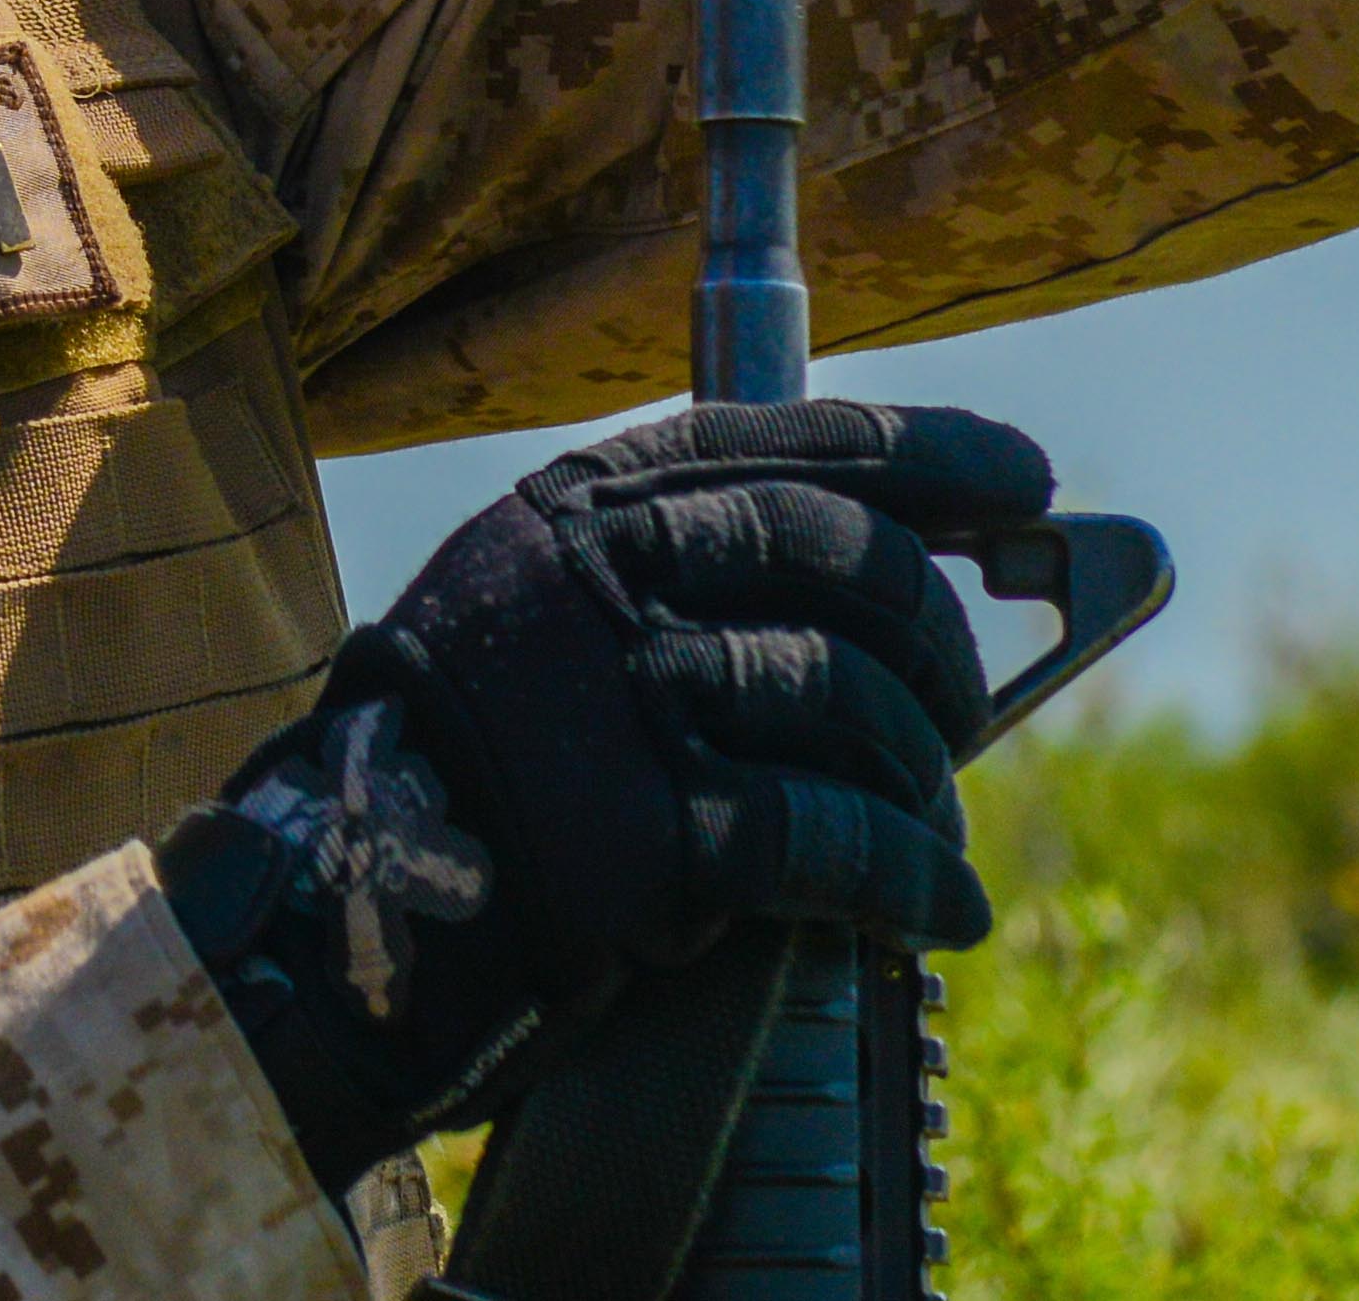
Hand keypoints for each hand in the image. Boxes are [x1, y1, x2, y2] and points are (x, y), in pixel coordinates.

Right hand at [155, 402, 1052, 1190]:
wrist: (334, 920)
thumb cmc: (453, 779)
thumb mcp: (523, 616)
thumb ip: (656, 578)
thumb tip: (867, 597)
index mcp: (582, 504)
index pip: (794, 439)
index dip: (932, 455)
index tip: (1023, 481)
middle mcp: (610, 574)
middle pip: (850, 563)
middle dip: (940, 637)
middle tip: (968, 704)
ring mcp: (632, 698)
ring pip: (855, 701)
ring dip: (923, 774)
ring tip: (935, 826)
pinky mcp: (658, 833)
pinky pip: (837, 838)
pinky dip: (909, 876)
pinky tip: (941, 912)